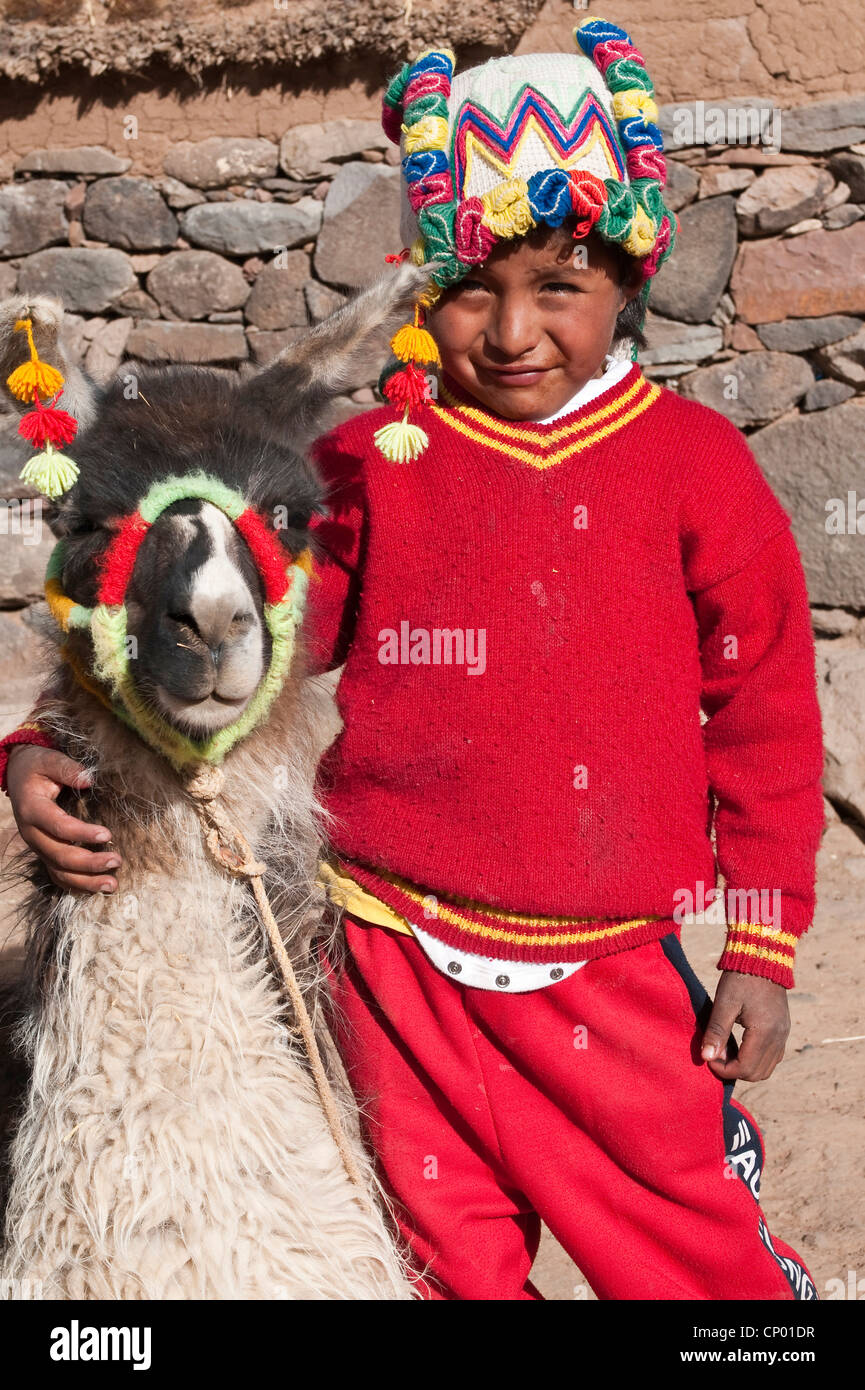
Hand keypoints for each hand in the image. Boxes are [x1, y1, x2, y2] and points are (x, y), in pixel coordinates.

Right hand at [6, 744, 120, 892]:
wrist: (19, 776)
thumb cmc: (37, 767)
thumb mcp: (48, 760)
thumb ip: (66, 768)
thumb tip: (88, 779)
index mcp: (32, 810)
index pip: (58, 827)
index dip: (82, 834)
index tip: (107, 835)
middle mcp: (32, 833)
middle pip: (60, 856)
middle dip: (89, 863)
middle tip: (117, 861)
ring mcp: (38, 846)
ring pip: (59, 872)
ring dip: (86, 882)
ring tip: (112, 885)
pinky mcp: (45, 853)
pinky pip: (58, 875)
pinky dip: (77, 885)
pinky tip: (97, 888)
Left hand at [701, 970, 789, 1081]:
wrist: (763, 957)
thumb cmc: (740, 978)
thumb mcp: (724, 1003)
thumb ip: (716, 1031)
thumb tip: (706, 1057)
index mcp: (764, 1032)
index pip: (745, 1068)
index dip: (724, 1069)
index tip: (708, 1058)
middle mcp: (778, 1037)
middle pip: (757, 1073)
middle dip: (734, 1070)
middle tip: (716, 1055)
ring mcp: (783, 1034)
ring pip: (767, 1068)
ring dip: (746, 1067)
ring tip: (726, 1051)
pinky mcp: (783, 1029)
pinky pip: (773, 1056)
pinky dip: (756, 1059)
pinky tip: (740, 1047)